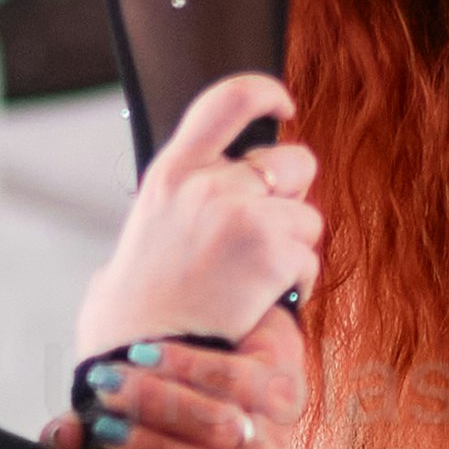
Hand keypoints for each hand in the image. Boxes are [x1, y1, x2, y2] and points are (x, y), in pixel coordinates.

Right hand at [42, 310, 300, 448]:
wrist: (228, 338)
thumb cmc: (163, 407)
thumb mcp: (124, 437)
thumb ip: (88, 448)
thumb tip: (61, 437)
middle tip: (104, 429)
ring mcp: (273, 438)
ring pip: (221, 426)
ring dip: (156, 402)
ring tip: (108, 384)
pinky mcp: (281, 387)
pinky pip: (229, 380)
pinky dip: (177, 367)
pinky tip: (140, 356)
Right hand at [80, 70, 321, 357]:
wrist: (139, 356)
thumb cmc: (144, 300)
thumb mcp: (151, 221)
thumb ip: (192, 189)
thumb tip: (244, 172)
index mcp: (173, 171)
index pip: (227, 99)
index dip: (265, 92)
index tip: (284, 104)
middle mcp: (207, 184)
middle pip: (293, 161)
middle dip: (292, 196)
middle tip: (265, 234)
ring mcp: (242, 217)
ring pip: (308, 217)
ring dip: (293, 248)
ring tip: (252, 280)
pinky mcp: (271, 254)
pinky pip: (310, 260)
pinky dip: (296, 284)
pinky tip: (260, 301)